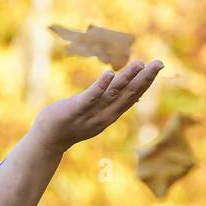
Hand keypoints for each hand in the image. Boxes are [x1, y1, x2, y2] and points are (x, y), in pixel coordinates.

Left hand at [31, 60, 163, 153]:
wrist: (46, 141)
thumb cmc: (70, 125)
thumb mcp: (96, 115)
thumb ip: (113, 105)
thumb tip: (136, 97)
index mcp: (109, 115)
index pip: (132, 97)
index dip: (146, 82)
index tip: (158, 66)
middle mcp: (103, 116)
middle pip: (128, 95)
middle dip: (144, 79)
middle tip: (159, 63)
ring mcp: (90, 114)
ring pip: (112, 94)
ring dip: (127, 79)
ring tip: (139, 64)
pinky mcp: (75, 110)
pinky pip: (90, 98)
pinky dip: (100, 87)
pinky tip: (109, 74)